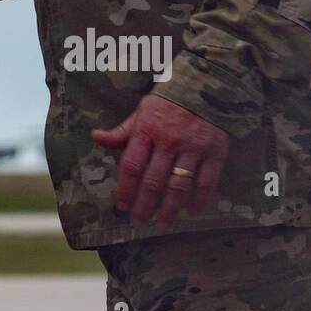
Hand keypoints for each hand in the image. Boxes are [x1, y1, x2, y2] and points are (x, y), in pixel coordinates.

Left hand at [91, 93, 229, 231]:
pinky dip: (199, 199)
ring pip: (179, 185)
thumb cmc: (168, 103)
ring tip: (163, 225)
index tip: (121, 206)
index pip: (132, 165)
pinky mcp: (216, 151)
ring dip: (170, 209)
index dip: (125, 188)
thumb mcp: (141, 112)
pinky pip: (207, 181)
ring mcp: (193, 146)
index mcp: (147, 129)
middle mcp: (169, 140)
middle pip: (153, 181)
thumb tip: (95, 137)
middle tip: (139, 222)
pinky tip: (192, 212)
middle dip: (144, 205)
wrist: (205, 85)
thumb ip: (121, 131)